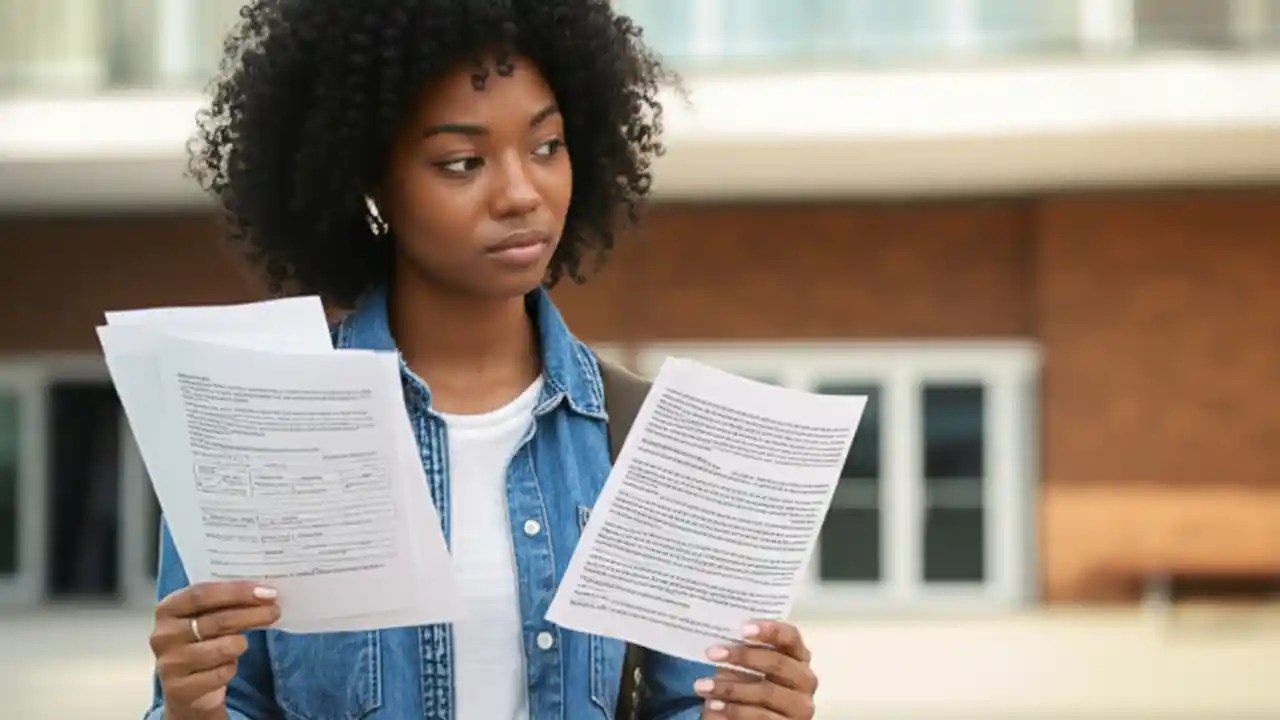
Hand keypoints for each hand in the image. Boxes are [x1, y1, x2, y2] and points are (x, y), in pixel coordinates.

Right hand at [149, 581, 280, 719]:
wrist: (186, 687)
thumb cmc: (201, 643)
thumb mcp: (206, 618)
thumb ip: (226, 603)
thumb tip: (265, 593)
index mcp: (168, 609)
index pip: (203, 593)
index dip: (238, 591)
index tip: (267, 592)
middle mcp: (164, 635)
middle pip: (218, 620)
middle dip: (252, 614)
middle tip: (275, 611)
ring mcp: (170, 663)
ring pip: (224, 647)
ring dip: (241, 644)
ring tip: (242, 643)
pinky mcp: (181, 688)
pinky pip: (223, 673)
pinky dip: (232, 668)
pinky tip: (227, 665)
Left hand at [694, 620, 817, 719]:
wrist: (756, 717)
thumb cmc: (752, 685)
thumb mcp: (749, 667)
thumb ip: (743, 652)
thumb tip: (720, 645)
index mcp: (799, 656)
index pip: (791, 637)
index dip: (770, 630)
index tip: (743, 629)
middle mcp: (806, 680)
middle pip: (778, 663)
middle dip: (743, 656)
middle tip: (712, 653)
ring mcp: (800, 707)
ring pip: (766, 692)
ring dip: (730, 689)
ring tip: (703, 687)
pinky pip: (760, 717)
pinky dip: (734, 711)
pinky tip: (713, 708)